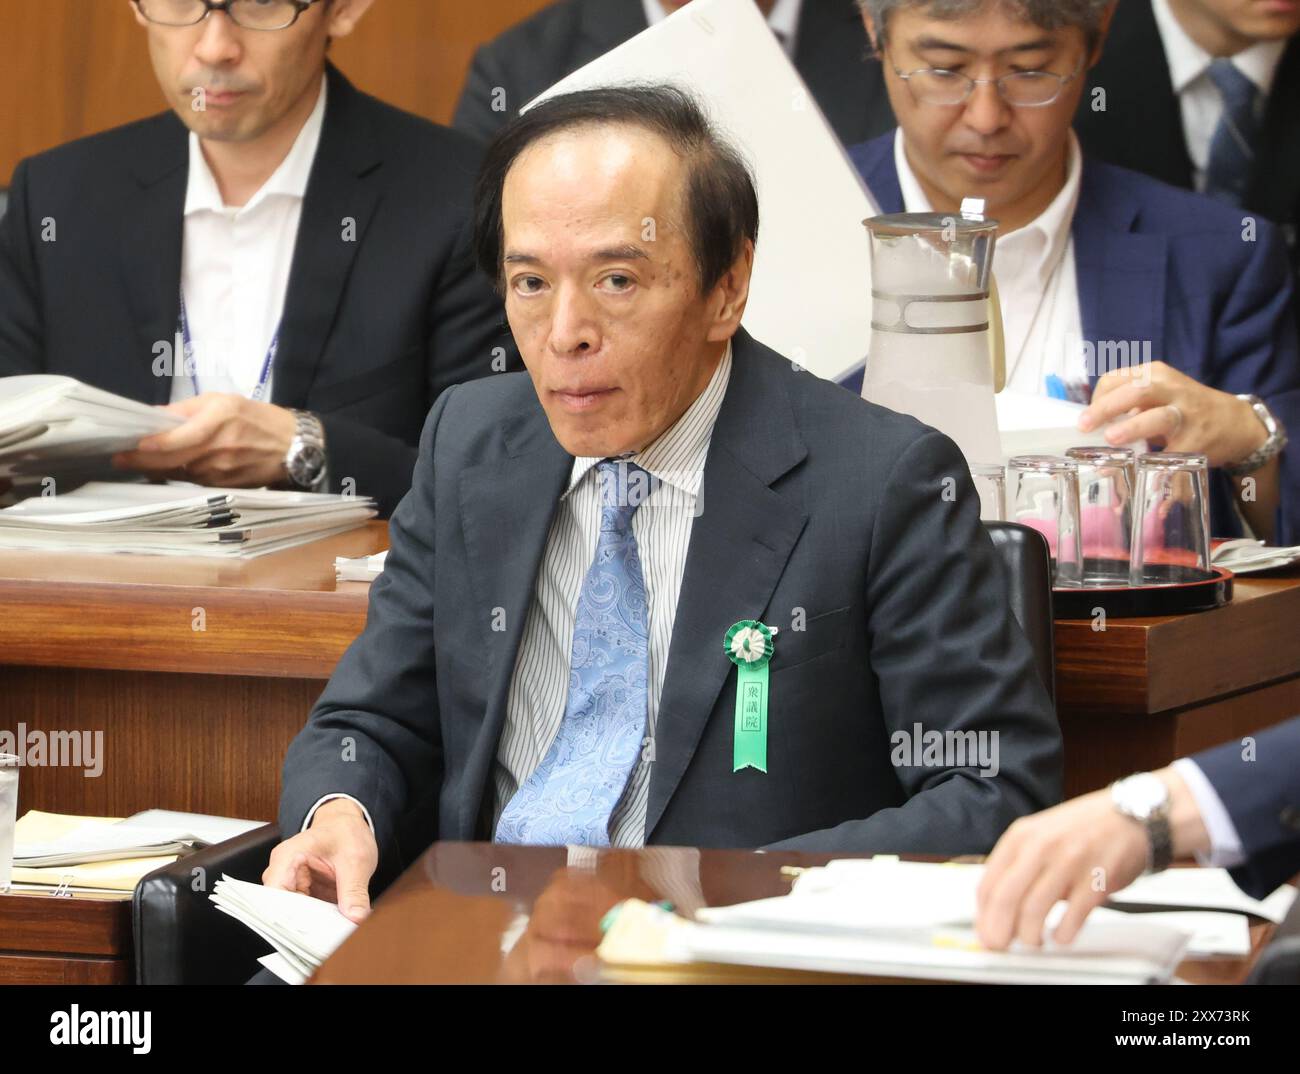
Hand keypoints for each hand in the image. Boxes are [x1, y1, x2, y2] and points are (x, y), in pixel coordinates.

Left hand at [111, 393, 297, 486]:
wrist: (294, 447)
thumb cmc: (257, 418)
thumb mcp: (224, 401)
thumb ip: (187, 408)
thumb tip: (155, 416)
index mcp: (218, 422)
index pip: (177, 440)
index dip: (151, 446)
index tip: (130, 447)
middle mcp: (218, 450)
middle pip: (171, 461)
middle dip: (142, 462)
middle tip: (120, 459)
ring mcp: (221, 472)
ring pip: (179, 473)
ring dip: (160, 468)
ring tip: (144, 462)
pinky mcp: (225, 486)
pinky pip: (194, 481)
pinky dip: (180, 474)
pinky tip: (173, 468)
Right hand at [263, 799, 377, 922]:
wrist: (346, 825)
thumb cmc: (345, 832)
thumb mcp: (356, 859)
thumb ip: (355, 890)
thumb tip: (356, 918)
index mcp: (288, 857)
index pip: (275, 894)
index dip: (287, 916)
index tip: (307, 932)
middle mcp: (283, 872)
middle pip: (283, 909)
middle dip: (304, 925)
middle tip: (328, 936)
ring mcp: (291, 885)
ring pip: (294, 916)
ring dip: (313, 926)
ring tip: (334, 932)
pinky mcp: (302, 895)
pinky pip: (306, 915)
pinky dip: (320, 922)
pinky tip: (334, 928)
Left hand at [975, 768, 1207, 950]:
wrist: (1132, 815)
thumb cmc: (1084, 828)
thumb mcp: (1040, 833)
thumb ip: (1019, 863)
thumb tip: (997, 906)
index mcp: (1021, 836)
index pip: (989, 883)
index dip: (983, 915)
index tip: (984, 931)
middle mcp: (1041, 847)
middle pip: (1006, 898)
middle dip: (998, 930)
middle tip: (1000, 946)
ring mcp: (1069, 863)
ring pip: (1034, 910)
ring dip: (1030, 936)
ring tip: (1033, 941)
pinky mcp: (1096, 880)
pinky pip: (1072, 916)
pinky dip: (1062, 934)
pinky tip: (1061, 936)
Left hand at [1079, 362, 1266, 468]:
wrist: (1235, 422)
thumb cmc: (1184, 407)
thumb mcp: (1158, 393)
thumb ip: (1128, 403)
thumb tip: (1091, 425)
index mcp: (1154, 374)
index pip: (1115, 379)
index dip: (1096, 399)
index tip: (1088, 420)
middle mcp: (1171, 389)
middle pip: (1135, 391)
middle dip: (1106, 408)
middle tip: (1084, 426)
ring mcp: (1186, 414)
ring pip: (1158, 417)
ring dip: (1133, 428)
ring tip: (1112, 438)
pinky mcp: (1197, 440)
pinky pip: (1172, 454)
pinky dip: (1155, 466)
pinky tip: (1140, 476)